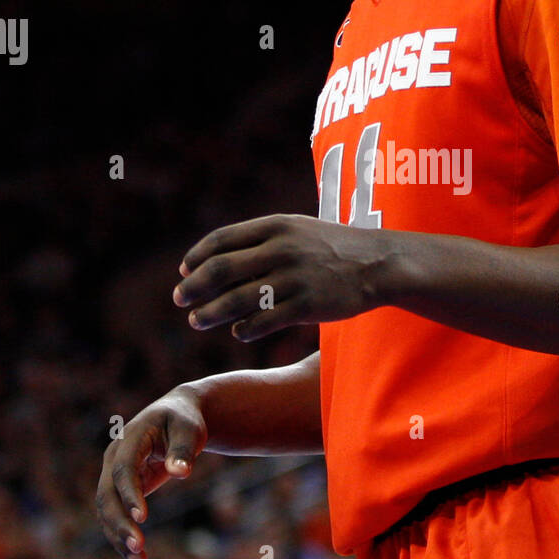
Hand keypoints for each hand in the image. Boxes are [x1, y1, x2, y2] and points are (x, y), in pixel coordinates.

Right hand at [96, 388, 206, 558]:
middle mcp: (114, 456)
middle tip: (139, 546)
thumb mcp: (189, 430)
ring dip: (118, 535)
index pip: (124, 469)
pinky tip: (139, 557)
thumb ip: (183, 450)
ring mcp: (113, 473)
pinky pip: (115, 514)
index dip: (130, 493)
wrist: (176, 415)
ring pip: (106, 509)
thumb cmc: (185, 421)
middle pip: (107, 493)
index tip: (143, 518)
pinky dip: (122, 535)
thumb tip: (180, 472)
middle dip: (119, 522)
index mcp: (130, 438)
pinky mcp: (120, 488)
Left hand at [172, 213, 391, 341]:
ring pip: (237, 301)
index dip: (196, 257)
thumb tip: (214, 261)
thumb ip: (260, 240)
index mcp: (275, 226)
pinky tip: (238, 332)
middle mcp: (282, 249)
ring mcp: (294, 278)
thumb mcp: (296, 230)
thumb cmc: (330, 248)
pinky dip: (244, 329)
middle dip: (193, 287)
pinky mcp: (307, 306)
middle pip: (221, 270)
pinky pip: (264, 322)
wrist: (378, 263)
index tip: (184, 271)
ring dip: (210, 314)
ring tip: (197, 321)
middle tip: (179, 299)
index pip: (221, 240)